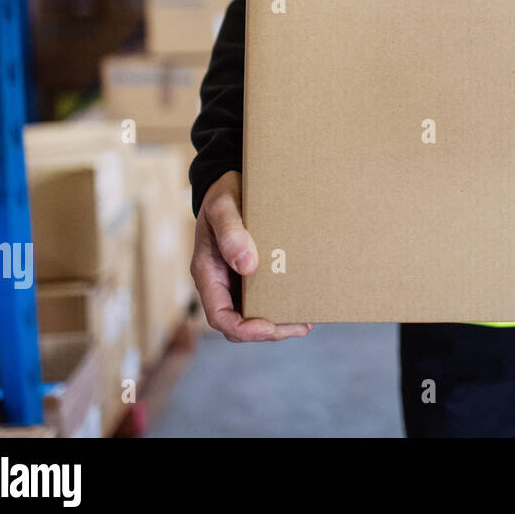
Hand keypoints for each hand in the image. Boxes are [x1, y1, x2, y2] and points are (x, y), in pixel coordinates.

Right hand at [192, 170, 312, 342]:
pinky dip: (282, 304)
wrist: (229, 182)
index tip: (269, 326)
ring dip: (278, 323)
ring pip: (252, 314)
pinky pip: (264, 297)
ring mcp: (235, 280)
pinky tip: (304, 303)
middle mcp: (220, 282)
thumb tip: (247, 265)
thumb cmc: (223, 194)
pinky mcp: (251, 273)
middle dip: (268, 331)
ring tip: (307, 322)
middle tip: (301, 327)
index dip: (243, 328)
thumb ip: (230, 232)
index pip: (219, 315)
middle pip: (238, 322)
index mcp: (207, 272)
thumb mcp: (223, 206)